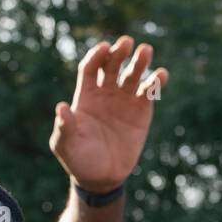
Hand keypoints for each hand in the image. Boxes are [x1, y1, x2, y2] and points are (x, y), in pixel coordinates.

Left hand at [49, 35, 168, 192]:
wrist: (102, 178)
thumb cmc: (79, 160)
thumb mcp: (65, 145)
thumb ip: (64, 127)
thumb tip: (61, 107)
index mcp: (86, 96)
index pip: (91, 68)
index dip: (97, 57)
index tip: (104, 49)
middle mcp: (106, 93)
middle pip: (113, 65)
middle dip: (119, 53)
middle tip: (127, 43)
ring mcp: (125, 101)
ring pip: (132, 75)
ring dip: (139, 62)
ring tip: (146, 51)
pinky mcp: (142, 112)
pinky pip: (149, 92)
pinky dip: (155, 82)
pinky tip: (160, 74)